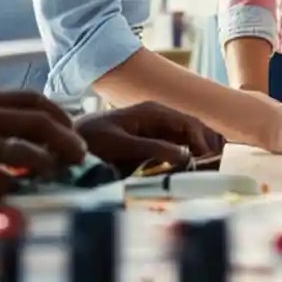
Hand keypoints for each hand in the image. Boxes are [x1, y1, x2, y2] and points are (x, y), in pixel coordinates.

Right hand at [0, 89, 85, 212]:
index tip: (72, 132)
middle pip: (40, 123)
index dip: (61, 116)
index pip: (34, 99)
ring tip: (48, 176)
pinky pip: (1, 185)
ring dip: (45, 168)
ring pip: (27, 156)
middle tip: (78, 157)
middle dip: (67, 141)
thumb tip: (35, 132)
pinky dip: (12, 192)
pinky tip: (10, 194)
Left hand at [74, 101, 224, 175]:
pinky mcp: (149, 141)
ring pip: (185, 138)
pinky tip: (189, 170)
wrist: (68, 141)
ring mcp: (154, 128)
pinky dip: (184, 157)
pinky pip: (174, 147)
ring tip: (205, 171)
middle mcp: (157, 117)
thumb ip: (152, 148)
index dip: (202, 141)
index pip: (188, 122)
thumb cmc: (91, 140)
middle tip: (212, 168)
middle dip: (204, 146)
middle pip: (191, 129)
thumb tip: (185, 156)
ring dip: (196, 152)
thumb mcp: (120, 145)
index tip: (209, 162)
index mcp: (153, 111)